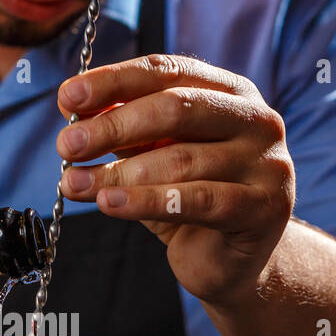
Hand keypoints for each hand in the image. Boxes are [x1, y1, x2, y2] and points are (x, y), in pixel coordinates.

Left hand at [56, 53, 294, 308]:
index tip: (68, 98)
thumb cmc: (187, 204)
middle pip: (176, 109)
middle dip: (113, 126)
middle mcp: (256, 119)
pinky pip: (198, 201)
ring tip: (74, 184)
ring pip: (182, 160)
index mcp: (229, 92)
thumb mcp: (153, 157)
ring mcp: (268, 162)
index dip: (114, 81)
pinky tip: (108, 203)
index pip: (167, 72)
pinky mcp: (266, 207)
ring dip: (118, 173)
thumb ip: (124, 132)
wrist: (231, 263)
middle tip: (67, 145)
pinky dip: (147, 201)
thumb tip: (73, 106)